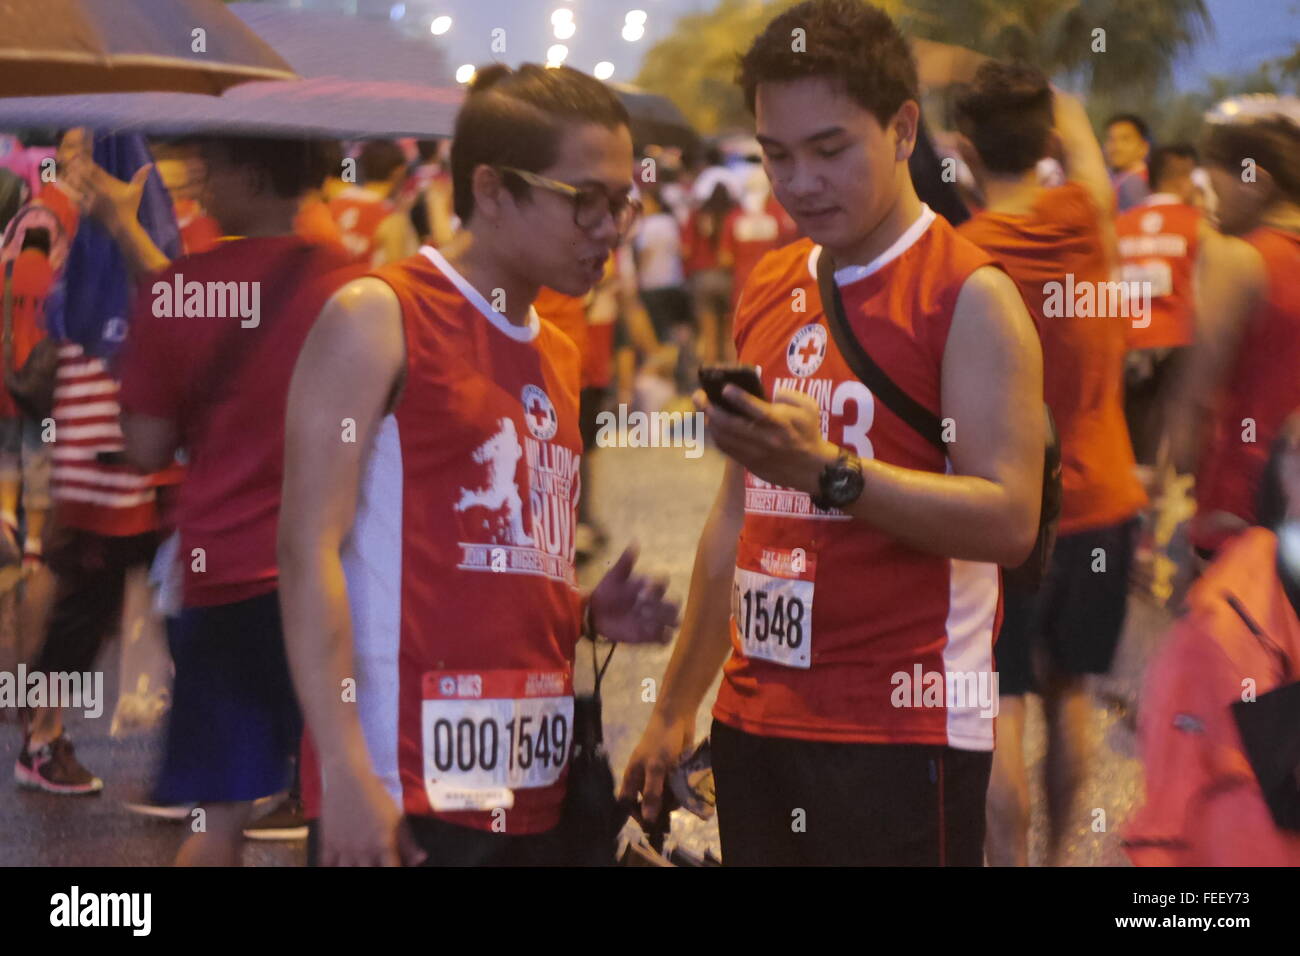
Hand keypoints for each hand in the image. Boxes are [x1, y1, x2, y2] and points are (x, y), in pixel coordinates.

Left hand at [64, 151, 152, 235]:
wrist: (123, 229)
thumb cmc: (130, 209)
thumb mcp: (136, 192)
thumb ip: (140, 177)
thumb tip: (150, 165)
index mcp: (109, 187)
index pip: (94, 170)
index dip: (85, 160)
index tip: (78, 153)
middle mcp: (98, 194)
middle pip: (82, 176)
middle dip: (74, 166)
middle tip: (66, 157)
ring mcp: (91, 202)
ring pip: (75, 186)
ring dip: (66, 177)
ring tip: (58, 169)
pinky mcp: (85, 210)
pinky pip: (72, 198)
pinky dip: (65, 190)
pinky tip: (57, 183)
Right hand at [320, 766, 425, 866]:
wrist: (348, 778)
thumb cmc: (376, 796)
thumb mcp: (397, 817)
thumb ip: (408, 842)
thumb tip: (420, 859)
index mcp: (383, 843)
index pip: (392, 869)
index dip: (395, 870)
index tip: (395, 867)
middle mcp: (363, 849)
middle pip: (368, 873)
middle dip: (374, 870)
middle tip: (376, 863)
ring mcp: (344, 847)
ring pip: (345, 871)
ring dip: (353, 869)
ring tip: (359, 864)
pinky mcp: (327, 843)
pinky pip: (326, 865)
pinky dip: (330, 868)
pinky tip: (340, 864)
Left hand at [589, 544, 678, 643]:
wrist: (596, 613)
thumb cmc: (607, 591)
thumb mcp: (614, 575)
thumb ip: (626, 562)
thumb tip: (635, 543)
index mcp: (650, 586)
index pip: (662, 584)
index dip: (654, 588)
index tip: (639, 592)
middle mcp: (657, 602)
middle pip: (674, 605)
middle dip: (662, 607)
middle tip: (642, 608)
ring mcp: (656, 620)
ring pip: (675, 622)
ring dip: (663, 622)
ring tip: (645, 621)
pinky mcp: (651, 636)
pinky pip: (666, 639)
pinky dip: (661, 637)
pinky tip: (646, 632)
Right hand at [618, 708, 695, 822]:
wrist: (677, 717)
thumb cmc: (660, 741)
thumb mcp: (656, 768)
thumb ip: (652, 793)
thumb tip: (648, 819)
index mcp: (633, 777)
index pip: (628, 803)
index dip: (635, 814)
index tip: (649, 824)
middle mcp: (644, 779)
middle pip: (648, 803)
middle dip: (659, 809)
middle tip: (671, 809)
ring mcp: (659, 776)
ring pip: (664, 797)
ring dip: (673, 799)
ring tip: (682, 795)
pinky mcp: (673, 772)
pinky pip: (675, 788)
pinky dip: (681, 790)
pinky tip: (688, 788)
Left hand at [695, 385, 838, 493]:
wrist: (813, 468)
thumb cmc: (808, 432)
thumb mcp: (808, 407)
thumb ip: (788, 394)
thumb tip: (766, 393)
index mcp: (781, 424)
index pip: (758, 411)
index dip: (740, 399)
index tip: (726, 388)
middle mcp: (767, 440)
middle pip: (732, 425)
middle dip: (711, 409)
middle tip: (699, 396)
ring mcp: (756, 454)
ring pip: (725, 439)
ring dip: (710, 422)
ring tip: (704, 408)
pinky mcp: (750, 464)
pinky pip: (727, 450)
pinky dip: (717, 436)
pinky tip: (713, 425)